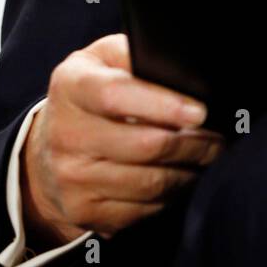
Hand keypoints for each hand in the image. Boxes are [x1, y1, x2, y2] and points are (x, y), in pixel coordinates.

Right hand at [21, 32, 224, 246]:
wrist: (46, 151)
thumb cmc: (92, 93)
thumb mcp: (104, 59)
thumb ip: (137, 55)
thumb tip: (184, 68)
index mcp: (71, 86)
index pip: (116, 94)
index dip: (163, 104)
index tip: (201, 112)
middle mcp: (66, 134)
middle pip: (145, 145)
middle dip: (195, 144)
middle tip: (220, 138)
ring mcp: (71, 178)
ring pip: (150, 183)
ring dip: (190, 172)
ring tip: (208, 158)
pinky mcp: (82, 211)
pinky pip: (143, 210)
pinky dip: (172, 196)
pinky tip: (182, 179)